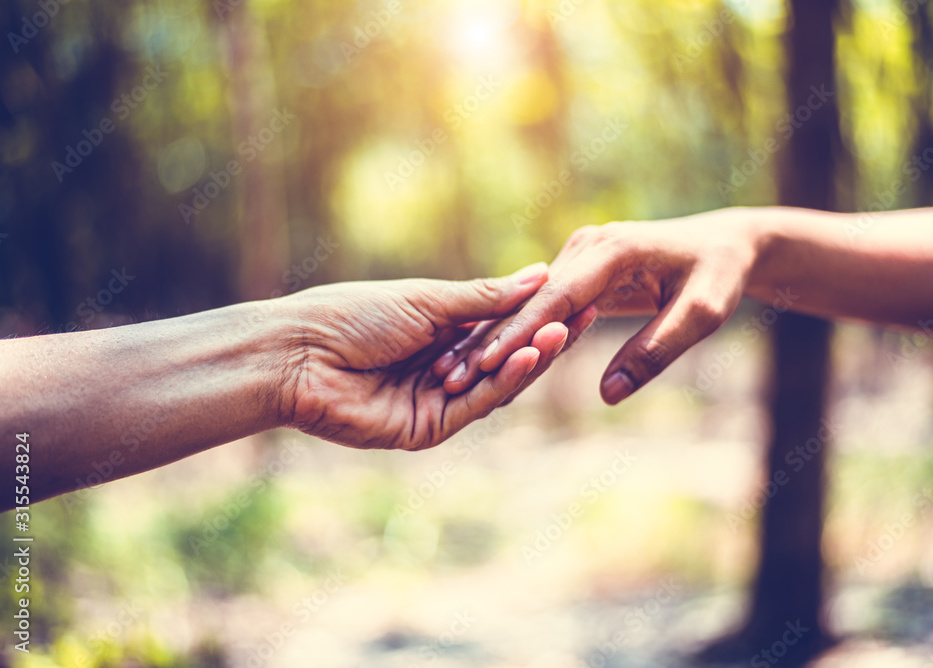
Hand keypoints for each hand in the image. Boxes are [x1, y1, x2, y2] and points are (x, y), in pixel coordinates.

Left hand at [277, 264, 592, 449]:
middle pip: (504, 359)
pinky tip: (526, 359)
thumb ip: (485, 298)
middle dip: (542, 339)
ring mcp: (436, 402)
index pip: (500, 327)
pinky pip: (473, 407)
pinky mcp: (426, 430)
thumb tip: (538, 274)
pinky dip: (501, 384)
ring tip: (561, 334)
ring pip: (493, 385)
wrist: (300, 353)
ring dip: (528, 361)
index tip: (575, 295)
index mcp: (439, 333)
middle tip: (584, 316)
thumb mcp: (428, 300)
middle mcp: (442, 368)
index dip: (536, 314)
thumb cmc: (353, 315)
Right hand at [433, 209, 761, 404]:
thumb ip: (655, 351)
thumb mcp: (702, 315)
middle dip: (491, 340)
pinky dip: (516, 332)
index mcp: (613, 250)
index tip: (483, 365)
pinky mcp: (581, 267)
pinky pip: (544, 305)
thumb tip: (609, 394)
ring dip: (494, 338)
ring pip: (530, 304)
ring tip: (454, 374)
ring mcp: (581, 254)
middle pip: (530, 301)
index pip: (556, 298)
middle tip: (450, 378)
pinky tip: (485, 361)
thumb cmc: (720, 277)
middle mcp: (588, 245)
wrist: (727, 244)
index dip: (518, 333)